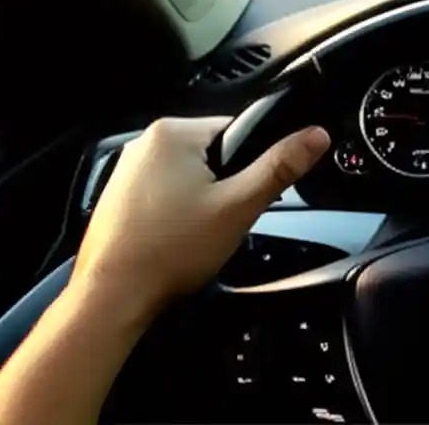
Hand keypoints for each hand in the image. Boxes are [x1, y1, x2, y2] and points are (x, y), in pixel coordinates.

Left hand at [72, 117, 329, 317]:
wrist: (113, 297)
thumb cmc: (169, 252)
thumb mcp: (239, 207)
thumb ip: (280, 167)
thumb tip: (315, 136)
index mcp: (174, 133)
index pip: (237, 130)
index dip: (252, 166)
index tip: (245, 197)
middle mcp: (145, 144)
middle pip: (213, 155)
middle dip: (225, 188)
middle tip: (220, 222)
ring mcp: (127, 171)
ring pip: (189, 178)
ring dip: (201, 203)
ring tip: (194, 235)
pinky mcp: (119, 197)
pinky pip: (165, 195)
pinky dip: (177, 214)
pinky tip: (174, 240)